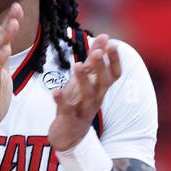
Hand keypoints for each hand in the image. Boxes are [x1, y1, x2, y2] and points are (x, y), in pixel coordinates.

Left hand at [49, 33, 120, 151]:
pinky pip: (67, 110)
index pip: (115, 74)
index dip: (115, 60)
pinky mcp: (69, 119)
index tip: (113, 44)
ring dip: (83, 80)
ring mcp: (84, 110)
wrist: (69, 134)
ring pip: (88, 95)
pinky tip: (56, 91)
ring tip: (77, 65)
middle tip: (97, 52)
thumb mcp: (87, 79)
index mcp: (101, 88)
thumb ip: (95, 58)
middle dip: (101, 67)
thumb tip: (106, 36)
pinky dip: (61, 100)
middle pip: (103, 83)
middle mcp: (96, 98)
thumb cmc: (79, 101)